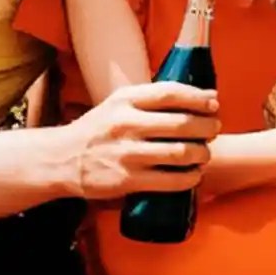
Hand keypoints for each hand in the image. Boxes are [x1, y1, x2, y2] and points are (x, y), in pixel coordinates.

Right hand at [63, 81, 220, 199]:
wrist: (61, 159)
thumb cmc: (101, 128)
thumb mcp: (121, 103)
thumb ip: (158, 98)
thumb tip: (210, 96)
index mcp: (125, 101)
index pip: (171, 93)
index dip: (199, 98)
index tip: (214, 104)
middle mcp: (125, 125)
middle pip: (182, 124)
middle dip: (207, 127)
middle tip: (213, 130)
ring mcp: (126, 154)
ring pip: (180, 153)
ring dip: (202, 153)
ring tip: (204, 153)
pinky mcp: (126, 180)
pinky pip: (170, 181)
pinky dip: (190, 178)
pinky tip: (194, 174)